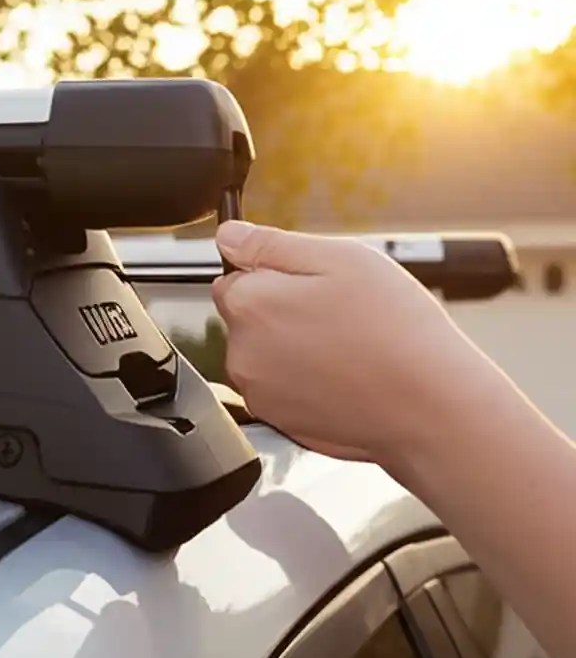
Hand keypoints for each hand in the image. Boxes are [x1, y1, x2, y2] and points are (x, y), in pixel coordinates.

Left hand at [210, 221, 501, 466]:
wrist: (431, 409)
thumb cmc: (394, 330)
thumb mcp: (340, 259)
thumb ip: (271, 244)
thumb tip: (228, 235)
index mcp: (249, 304)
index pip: (234, 276)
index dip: (275, 275)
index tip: (314, 285)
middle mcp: (241, 352)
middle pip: (248, 318)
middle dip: (281, 311)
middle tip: (339, 316)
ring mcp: (258, 392)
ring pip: (264, 355)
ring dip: (291, 349)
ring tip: (347, 350)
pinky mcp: (279, 422)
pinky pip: (282, 389)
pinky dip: (304, 383)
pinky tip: (344, 379)